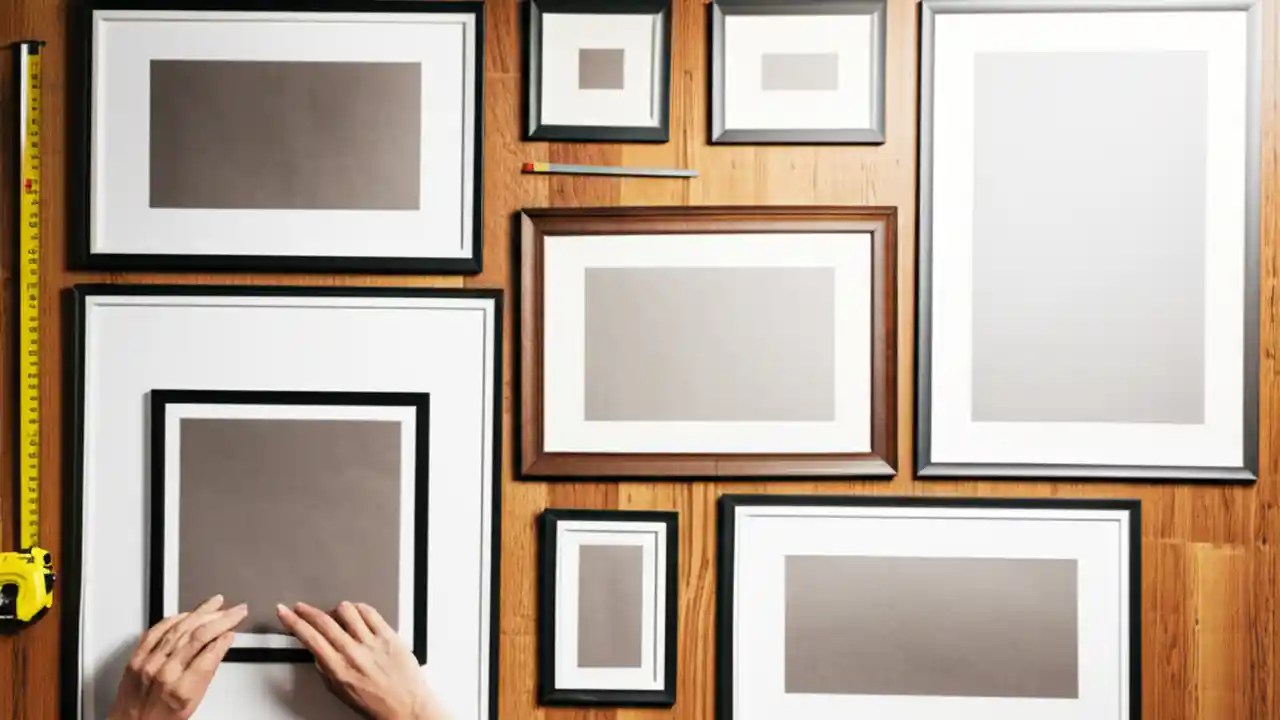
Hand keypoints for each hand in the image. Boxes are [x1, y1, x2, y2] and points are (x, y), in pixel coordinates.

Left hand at [109, 594, 246, 719]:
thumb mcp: (193, 701)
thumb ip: (207, 672)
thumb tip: (220, 646)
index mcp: (181, 689)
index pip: (210, 651)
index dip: (225, 633)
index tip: (235, 627)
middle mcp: (163, 672)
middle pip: (197, 635)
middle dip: (220, 618)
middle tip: (236, 611)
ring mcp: (147, 663)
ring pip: (178, 628)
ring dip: (200, 612)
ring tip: (216, 604)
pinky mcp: (135, 658)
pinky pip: (156, 630)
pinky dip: (174, 618)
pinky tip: (187, 613)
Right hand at [277, 601, 446, 719]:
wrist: (406, 707)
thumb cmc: (377, 704)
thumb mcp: (341, 692)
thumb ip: (326, 670)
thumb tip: (317, 653)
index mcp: (338, 669)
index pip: (309, 637)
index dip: (293, 622)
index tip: (284, 612)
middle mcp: (353, 653)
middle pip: (323, 621)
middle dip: (306, 610)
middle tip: (301, 607)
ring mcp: (372, 642)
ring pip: (346, 610)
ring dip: (336, 610)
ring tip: (336, 615)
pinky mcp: (389, 635)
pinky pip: (370, 612)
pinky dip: (359, 609)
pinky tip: (357, 614)